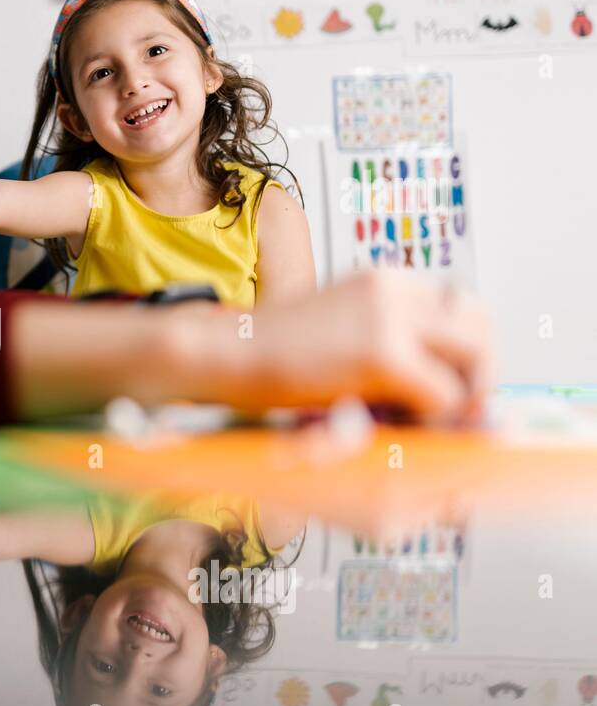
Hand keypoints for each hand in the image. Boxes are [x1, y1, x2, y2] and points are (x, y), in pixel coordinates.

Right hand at [234, 271, 493, 423]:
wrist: (226, 354)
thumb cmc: (271, 355)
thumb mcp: (340, 332)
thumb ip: (388, 343)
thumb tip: (439, 382)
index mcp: (385, 280)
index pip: (460, 307)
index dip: (463, 351)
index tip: (451, 385)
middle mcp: (396, 289)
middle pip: (480, 325)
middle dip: (477, 372)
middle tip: (456, 411)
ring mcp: (391, 318)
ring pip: (475, 356)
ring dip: (463, 395)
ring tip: (429, 421)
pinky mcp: (383, 354)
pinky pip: (443, 394)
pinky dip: (432, 418)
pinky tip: (399, 425)